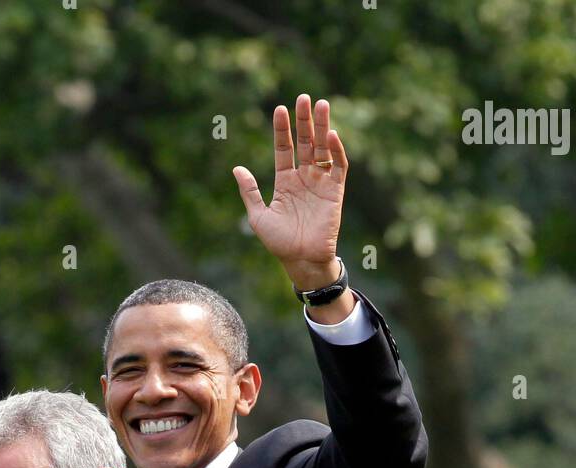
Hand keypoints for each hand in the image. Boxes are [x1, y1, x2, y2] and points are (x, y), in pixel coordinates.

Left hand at [232, 93, 347, 291]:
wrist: (301, 261)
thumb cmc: (280, 243)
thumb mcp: (258, 216)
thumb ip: (249, 192)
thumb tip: (237, 169)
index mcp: (285, 181)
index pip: (284, 148)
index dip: (282, 130)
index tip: (279, 109)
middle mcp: (304, 178)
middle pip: (306, 142)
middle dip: (304, 120)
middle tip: (303, 97)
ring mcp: (321, 183)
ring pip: (323, 148)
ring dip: (322, 127)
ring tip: (321, 104)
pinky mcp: (335, 191)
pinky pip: (338, 166)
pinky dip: (336, 150)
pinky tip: (331, 134)